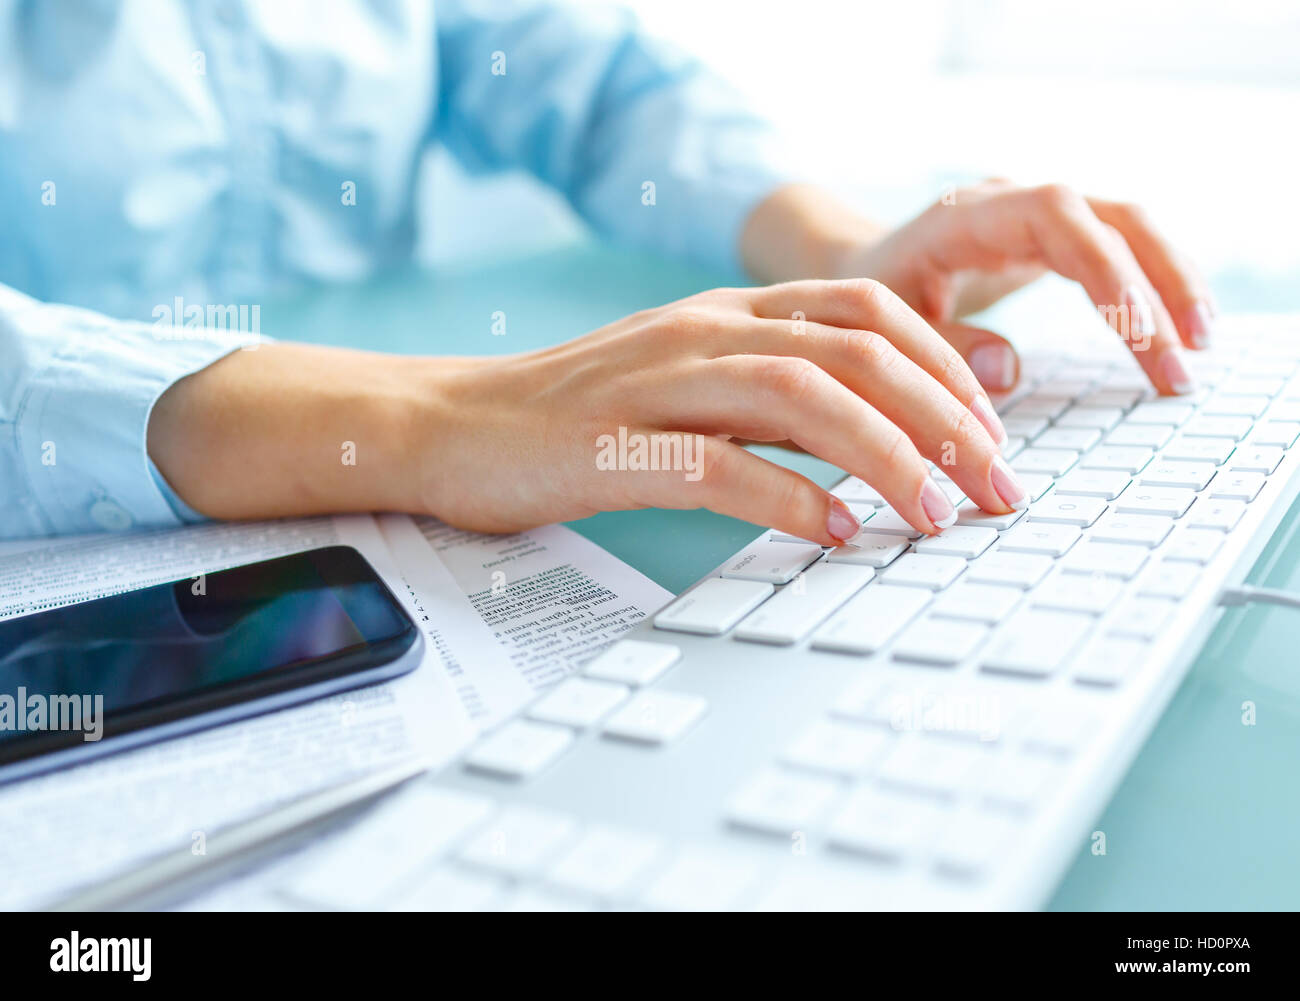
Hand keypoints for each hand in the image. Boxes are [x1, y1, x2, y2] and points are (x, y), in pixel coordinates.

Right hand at [415, 280, 1025, 543]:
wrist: (453, 423)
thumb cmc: (580, 416)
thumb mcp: (691, 386)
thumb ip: (775, 400)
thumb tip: (880, 439)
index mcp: (727, 311)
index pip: (867, 309)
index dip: (947, 362)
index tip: (996, 423)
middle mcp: (703, 330)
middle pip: (856, 348)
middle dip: (945, 417)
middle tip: (997, 486)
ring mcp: (657, 381)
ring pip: (803, 394)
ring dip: (888, 455)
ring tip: (938, 515)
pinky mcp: (615, 444)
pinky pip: (720, 466)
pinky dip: (792, 499)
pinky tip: (837, 533)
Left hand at [743, 182, 1214, 395]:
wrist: (855, 269)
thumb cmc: (864, 300)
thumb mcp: (884, 326)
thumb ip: (941, 347)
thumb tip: (1010, 370)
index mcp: (965, 217)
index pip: (1058, 218)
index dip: (1106, 271)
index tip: (1139, 332)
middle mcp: (1011, 204)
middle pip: (1111, 217)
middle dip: (1156, 282)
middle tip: (1184, 355)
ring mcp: (1037, 217)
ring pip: (1127, 227)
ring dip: (1169, 281)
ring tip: (1199, 344)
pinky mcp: (1053, 239)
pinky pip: (1118, 248)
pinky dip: (1150, 285)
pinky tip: (1175, 329)